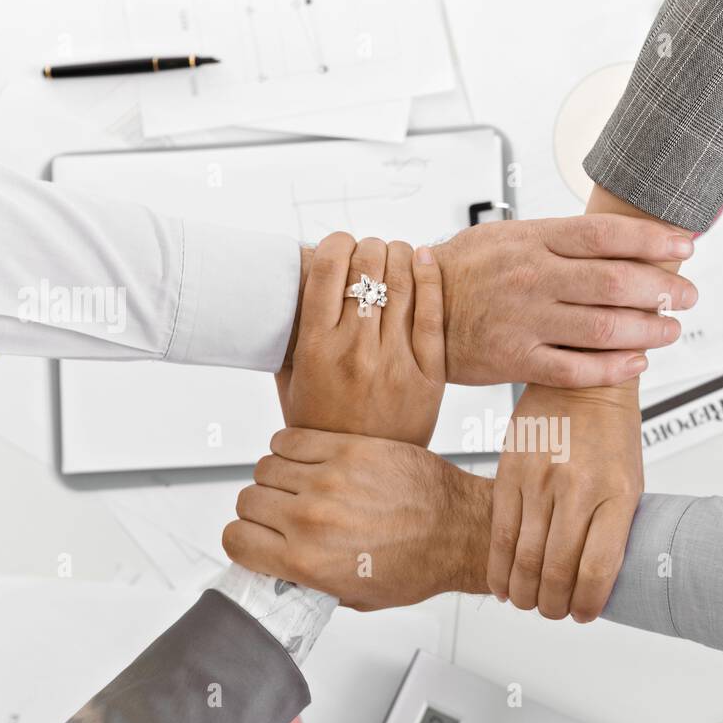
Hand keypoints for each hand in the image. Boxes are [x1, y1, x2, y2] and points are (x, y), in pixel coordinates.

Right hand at [223, 429, 490, 609]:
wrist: (458, 531)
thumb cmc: (418, 565)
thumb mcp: (353, 597)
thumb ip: (308, 581)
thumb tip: (281, 569)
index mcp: (306, 561)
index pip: (235, 539)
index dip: (244, 539)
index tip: (257, 536)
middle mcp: (311, 518)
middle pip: (247, 500)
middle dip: (261, 508)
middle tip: (283, 512)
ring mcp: (328, 479)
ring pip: (265, 466)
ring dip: (277, 477)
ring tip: (300, 486)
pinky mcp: (348, 449)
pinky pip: (291, 439)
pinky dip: (293, 448)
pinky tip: (310, 462)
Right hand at [276, 232, 444, 446]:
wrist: (362, 480)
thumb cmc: (323, 429)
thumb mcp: (290, 385)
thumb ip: (289, 338)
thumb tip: (293, 291)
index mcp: (316, 350)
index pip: (327, 269)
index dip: (336, 242)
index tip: (340, 243)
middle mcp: (356, 352)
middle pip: (368, 268)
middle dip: (368, 247)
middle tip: (369, 251)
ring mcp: (396, 362)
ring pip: (402, 282)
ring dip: (398, 255)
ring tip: (394, 254)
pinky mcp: (429, 375)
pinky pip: (433, 313)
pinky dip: (430, 277)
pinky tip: (424, 260)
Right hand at [432, 214, 696, 387]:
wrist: (413, 308)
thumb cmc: (466, 271)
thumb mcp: (510, 235)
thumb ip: (561, 238)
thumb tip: (620, 239)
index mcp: (534, 238)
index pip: (607, 234)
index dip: (654, 240)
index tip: (686, 246)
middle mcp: (533, 277)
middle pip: (616, 283)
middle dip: (664, 290)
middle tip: (687, 296)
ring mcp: (525, 320)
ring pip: (604, 327)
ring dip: (649, 330)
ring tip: (670, 329)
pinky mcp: (515, 359)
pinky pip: (577, 368)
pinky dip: (614, 367)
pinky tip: (636, 361)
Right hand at [486, 380, 642, 622]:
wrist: (582, 382)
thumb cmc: (611, 433)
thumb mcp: (630, 483)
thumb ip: (612, 529)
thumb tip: (596, 580)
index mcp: (617, 495)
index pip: (597, 570)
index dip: (587, 604)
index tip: (583, 614)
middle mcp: (578, 488)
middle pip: (555, 572)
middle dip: (553, 606)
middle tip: (553, 612)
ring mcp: (540, 480)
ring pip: (523, 559)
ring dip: (524, 593)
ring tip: (529, 603)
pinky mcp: (510, 472)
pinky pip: (499, 533)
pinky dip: (499, 568)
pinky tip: (504, 582)